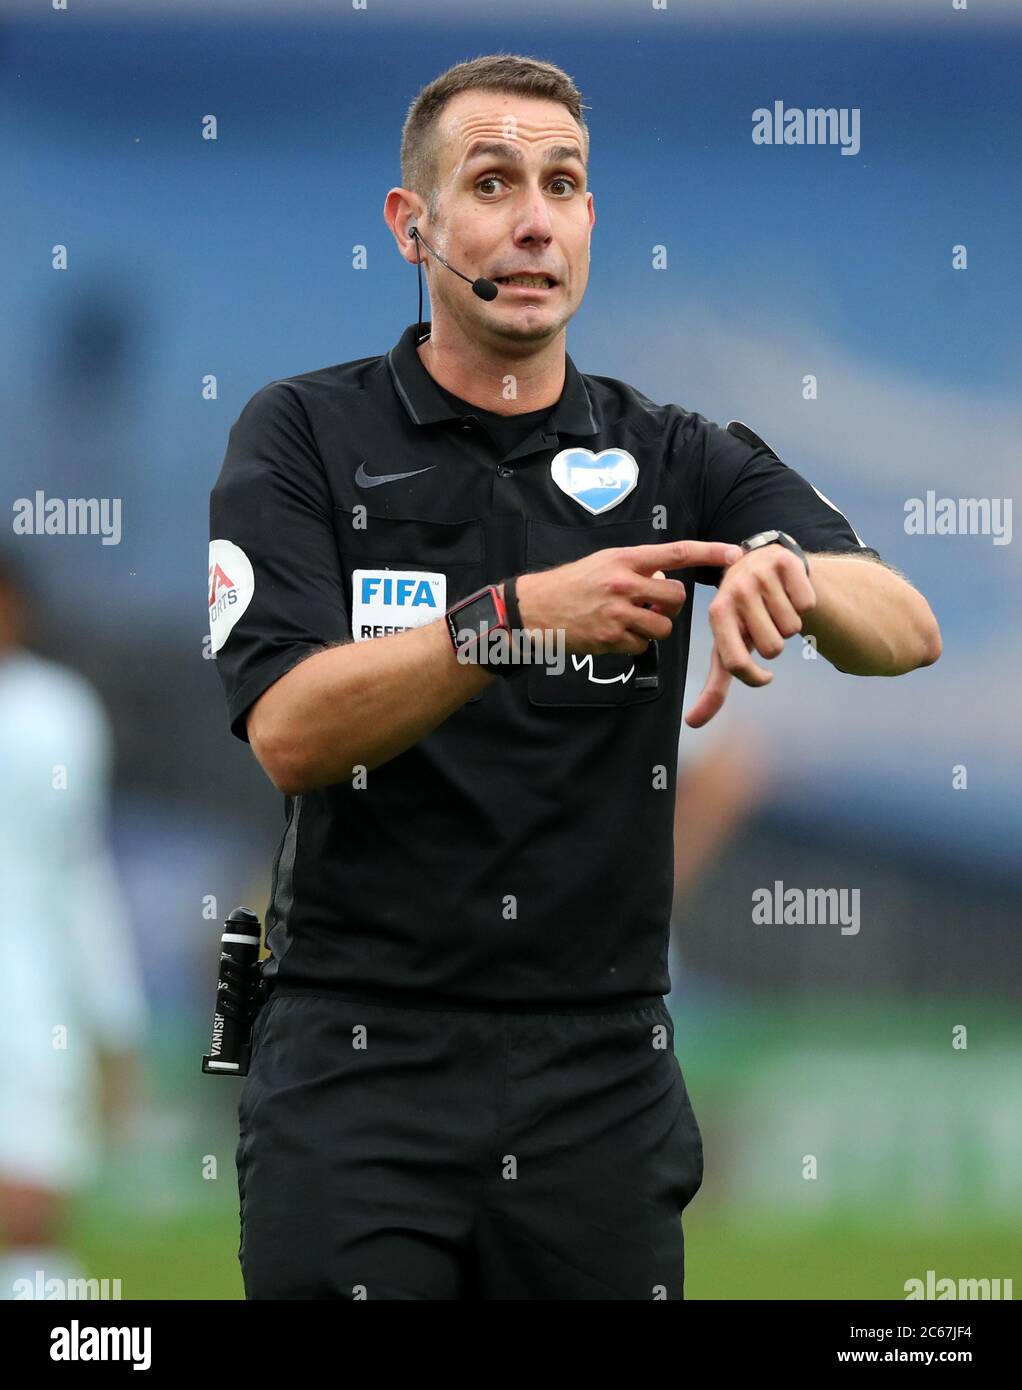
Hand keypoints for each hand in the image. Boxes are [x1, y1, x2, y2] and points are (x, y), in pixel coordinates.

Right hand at [516, 540, 742, 656]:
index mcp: (625, 559)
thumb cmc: (571, 584)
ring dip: (654, 627)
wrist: (534, 608)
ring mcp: (617, 612)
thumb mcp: (603, 563)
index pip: (677, 553)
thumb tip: (666, 580)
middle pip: (676, 597)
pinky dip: (635, 644)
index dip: (709, 552)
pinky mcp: (610, 638)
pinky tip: (614, 635)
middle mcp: (624, 583)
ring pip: (663, 626)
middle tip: (652, 606)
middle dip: (670, 606)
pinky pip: (642, 646)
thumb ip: (636, 568)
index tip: (735, 554)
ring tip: (631, 622)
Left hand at [685, 544, 815, 727]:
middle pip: (773, 648)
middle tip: (766, 623)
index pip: (736, 663)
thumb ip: (714, 686)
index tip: (765, 675)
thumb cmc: (743, 616)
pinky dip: (803, 603)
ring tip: (776, 606)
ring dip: (789, 623)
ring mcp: (760, 574)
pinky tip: (789, 591)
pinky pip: (807, 604)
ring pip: (793, 628)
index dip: (756, 677)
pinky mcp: (785, 562)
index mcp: (717, 613)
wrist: (761, 566)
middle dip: (775, 642)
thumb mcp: (727, 644)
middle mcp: (735, 591)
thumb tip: (693, 723)